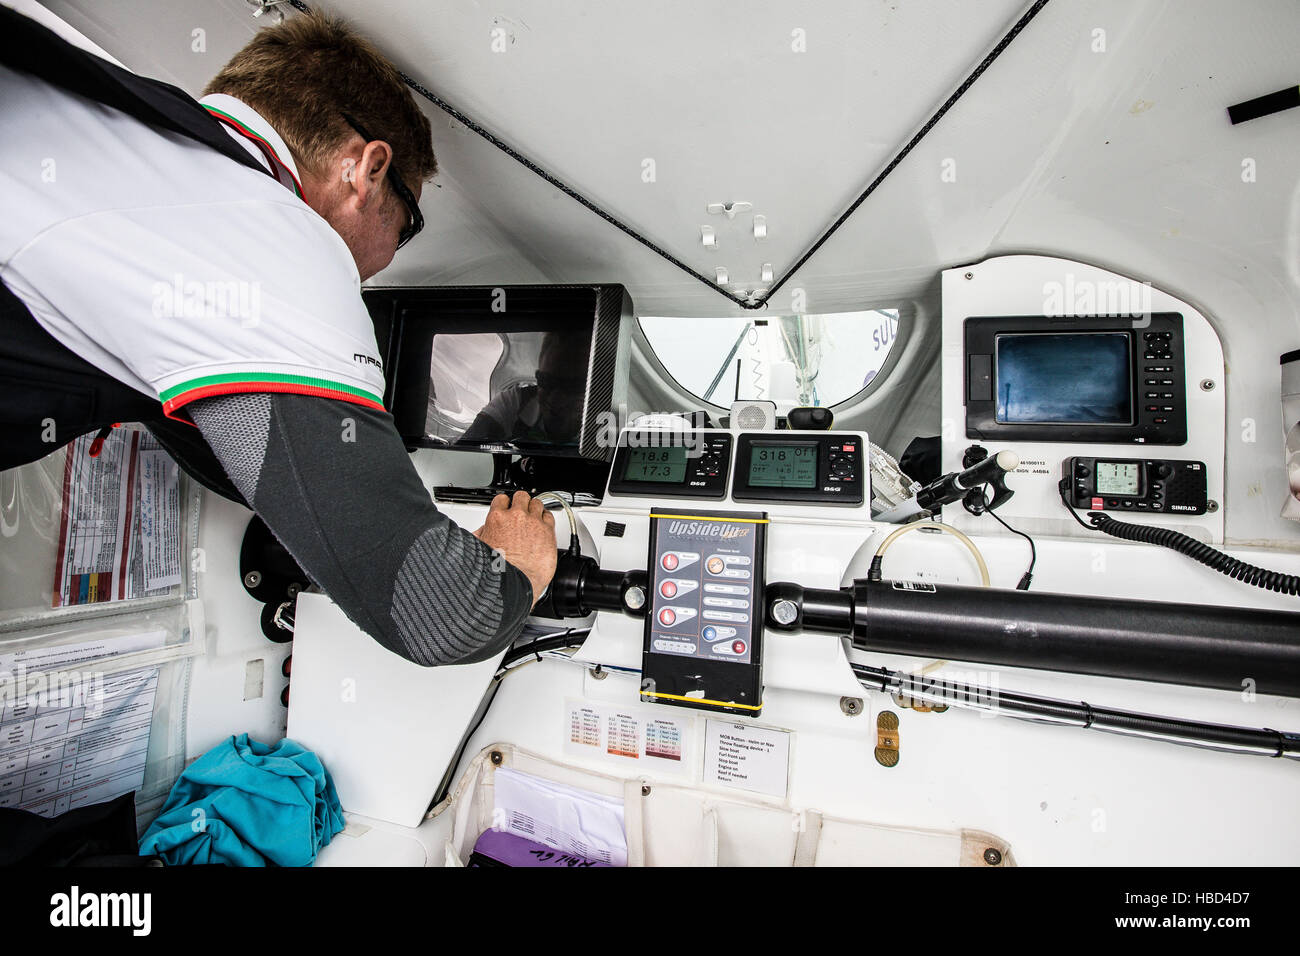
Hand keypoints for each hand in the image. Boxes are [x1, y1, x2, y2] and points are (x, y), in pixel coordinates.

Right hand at [474, 491, 556, 606]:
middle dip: (521, 503)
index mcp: (497, 518)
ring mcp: (533, 523)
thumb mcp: (480, 548)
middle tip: (522, 511)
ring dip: (535, 509)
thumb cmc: (499, 570)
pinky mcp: (548, 531)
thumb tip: (480, 532)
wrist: (516, 583)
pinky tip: (543, 525)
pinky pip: (549, 515)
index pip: (501, 499)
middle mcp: (516, 517)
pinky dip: (546, 518)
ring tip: (534, 518)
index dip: (505, 504)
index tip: (507, 508)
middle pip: (521, 496)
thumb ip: (480, 535)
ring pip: (537, 503)